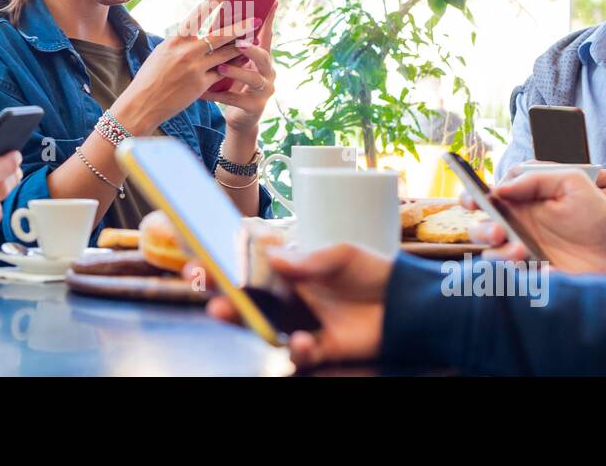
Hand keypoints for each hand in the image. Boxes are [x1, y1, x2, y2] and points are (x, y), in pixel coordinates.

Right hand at [113, 0, 257, 131]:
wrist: (142, 104)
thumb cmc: (149, 78)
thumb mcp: (161, 54)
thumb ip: (179, 44)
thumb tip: (194, 35)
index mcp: (174, 40)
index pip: (197, 14)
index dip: (213, 0)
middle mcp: (186, 52)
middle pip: (219, 35)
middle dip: (240, 27)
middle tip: (256, 20)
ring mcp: (194, 68)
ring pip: (225, 54)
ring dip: (242, 48)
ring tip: (255, 41)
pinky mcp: (200, 85)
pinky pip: (222, 74)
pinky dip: (233, 68)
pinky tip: (244, 65)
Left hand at [202, 0, 277, 134]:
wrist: (239, 116)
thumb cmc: (233, 83)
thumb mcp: (234, 62)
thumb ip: (230, 46)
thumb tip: (218, 20)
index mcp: (263, 57)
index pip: (267, 35)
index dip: (269, 20)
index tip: (272, 2)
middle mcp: (268, 72)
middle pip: (264, 57)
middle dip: (251, 49)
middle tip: (238, 43)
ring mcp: (263, 90)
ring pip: (253, 79)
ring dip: (236, 72)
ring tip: (220, 68)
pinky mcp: (254, 107)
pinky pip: (235, 99)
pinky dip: (218, 95)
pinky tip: (202, 93)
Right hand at [202, 243, 391, 369]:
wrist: (407, 302)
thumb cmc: (373, 272)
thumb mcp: (343, 255)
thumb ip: (309, 259)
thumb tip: (272, 256)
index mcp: (292, 271)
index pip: (251, 267)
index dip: (225, 264)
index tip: (199, 260)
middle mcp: (291, 298)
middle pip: (249, 299)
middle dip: (222, 296)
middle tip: (206, 292)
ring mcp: (303, 322)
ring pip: (264, 326)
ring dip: (243, 321)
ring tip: (224, 312)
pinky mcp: (322, 346)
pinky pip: (301, 351)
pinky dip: (299, 348)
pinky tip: (302, 340)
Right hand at [468, 170, 605, 272]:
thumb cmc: (595, 214)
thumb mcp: (572, 182)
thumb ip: (537, 178)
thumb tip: (501, 188)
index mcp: (519, 201)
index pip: (484, 197)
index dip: (471, 197)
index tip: (473, 202)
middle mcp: (514, 226)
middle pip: (479, 228)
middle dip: (483, 230)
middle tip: (499, 232)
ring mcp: (520, 250)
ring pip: (491, 255)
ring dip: (501, 254)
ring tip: (524, 252)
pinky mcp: (530, 273)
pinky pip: (514, 277)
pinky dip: (525, 275)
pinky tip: (548, 270)